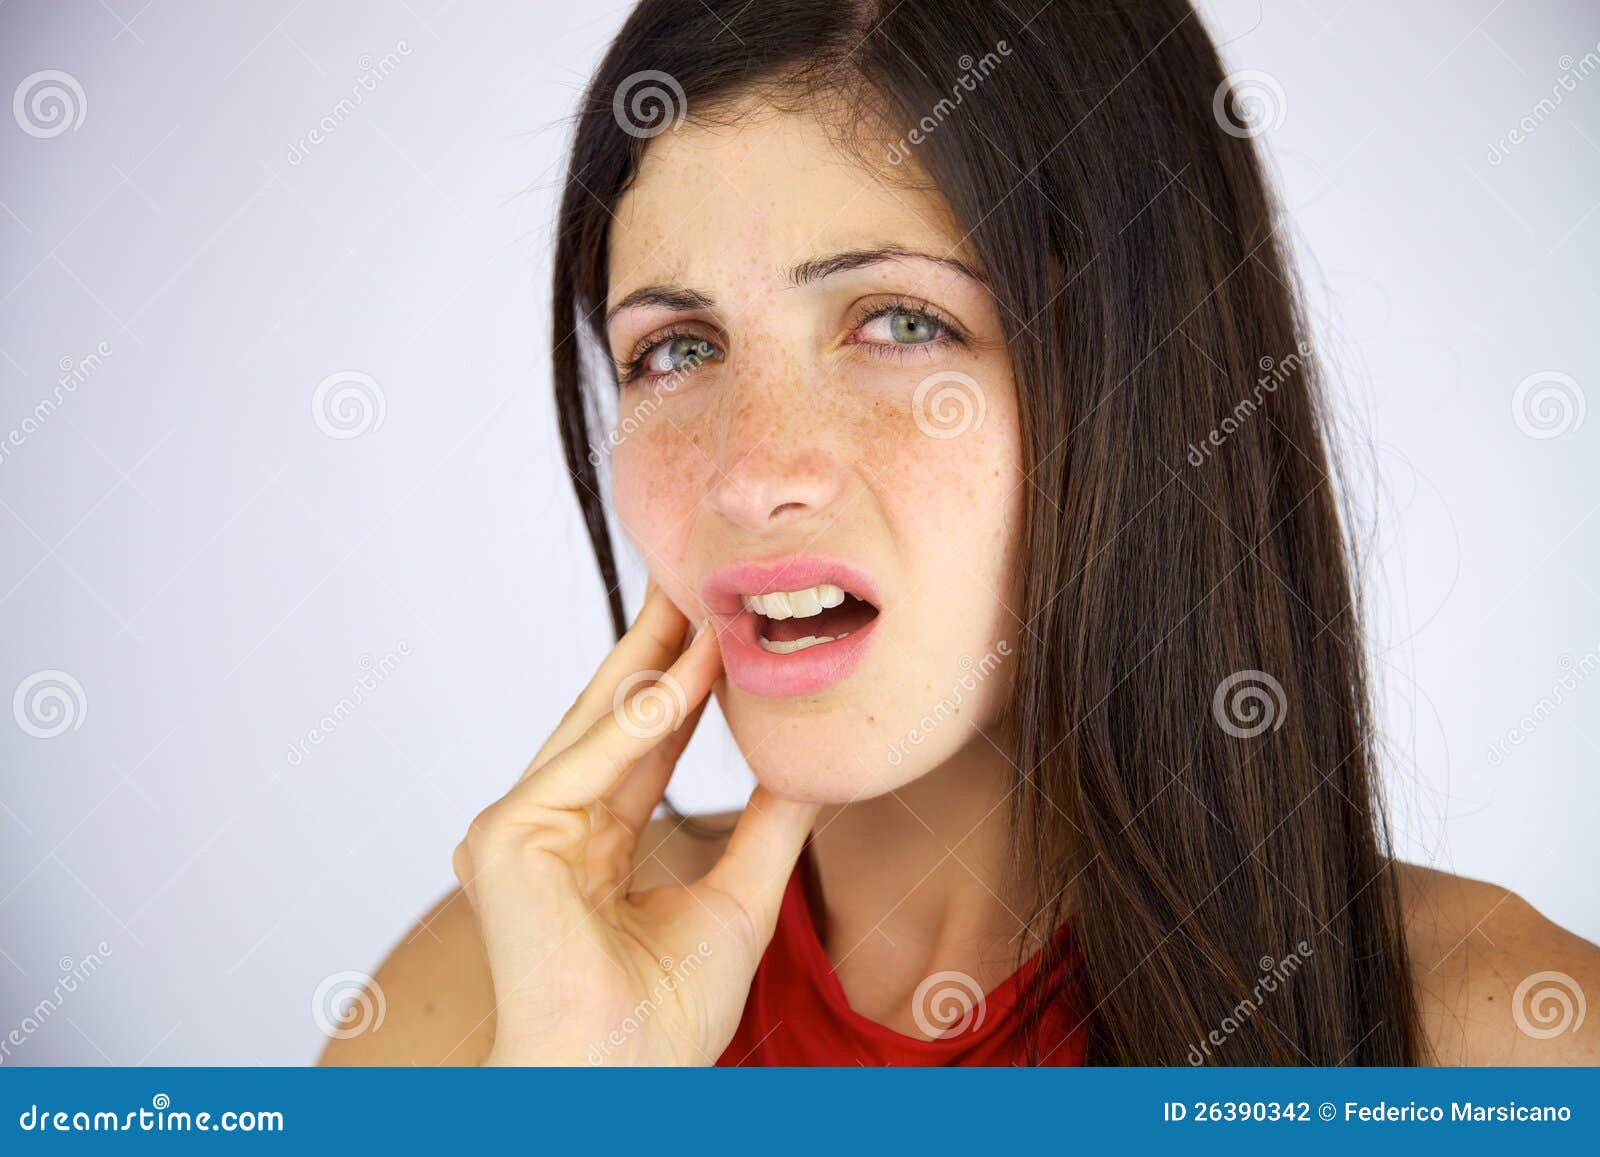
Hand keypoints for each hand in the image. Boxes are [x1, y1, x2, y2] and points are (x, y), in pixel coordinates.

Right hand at [452, 586, 817, 1064]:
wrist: (620, 1086)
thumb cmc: (667, 1019)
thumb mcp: (738, 899)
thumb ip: (770, 828)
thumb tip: (812, 766)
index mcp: (584, 847)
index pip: (640, 747)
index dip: (682, 687)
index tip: (721, 626)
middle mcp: (543, 829)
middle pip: (613, 720)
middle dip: (661, 646)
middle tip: (701, 572)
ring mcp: (516, 831)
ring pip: (601, 726)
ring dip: (659, 656)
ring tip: (707, 588)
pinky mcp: (504, 839)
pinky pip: (590, 758)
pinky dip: (644, 710)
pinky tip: (691, 660)